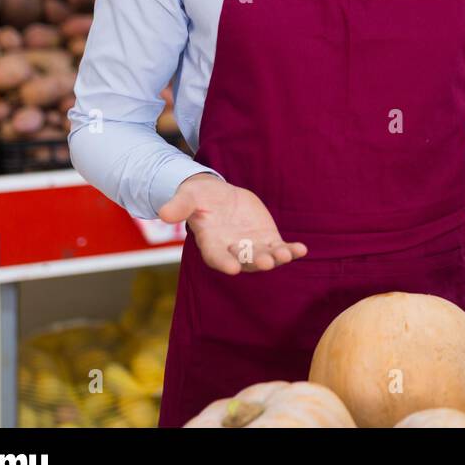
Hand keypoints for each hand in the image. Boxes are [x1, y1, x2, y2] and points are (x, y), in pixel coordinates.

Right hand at [159, 173, 307, 274]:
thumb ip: (179, 206)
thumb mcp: (188, 197)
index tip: (232, 268)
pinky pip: (280, 247)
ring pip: (265, 256)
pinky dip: (291, 250)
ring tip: (288, 254)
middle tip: (267, 263)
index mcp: (211, 243)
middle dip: (256, 262)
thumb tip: (162, 213)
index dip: (224, 262)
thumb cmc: (199, 198)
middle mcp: (232, 249)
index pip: (216, 257)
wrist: (218, 196)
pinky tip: (302, 250)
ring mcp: (251, 246)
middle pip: (245, 260)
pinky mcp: (267, 238)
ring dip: (277, 257)